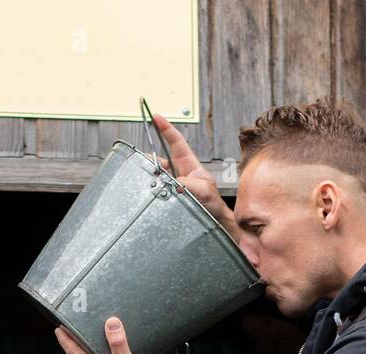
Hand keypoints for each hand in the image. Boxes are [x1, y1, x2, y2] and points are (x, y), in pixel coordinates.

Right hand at [151, 112, 240, 242]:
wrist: (215, 225)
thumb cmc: (213, 206)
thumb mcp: (204, 191)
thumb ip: (188, 183)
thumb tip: (171, 182)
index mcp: (189, 166)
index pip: (177, 143)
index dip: (166, 129)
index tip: (156, 117)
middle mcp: (180, 173)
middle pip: (160, 160)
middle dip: (152, 162)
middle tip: (150, 170)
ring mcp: (173, 185)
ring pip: (156, 176)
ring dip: (152, 180)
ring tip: (153, 188)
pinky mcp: (168, 197)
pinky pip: (156, 190)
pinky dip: (151, 192)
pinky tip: (151, 197)